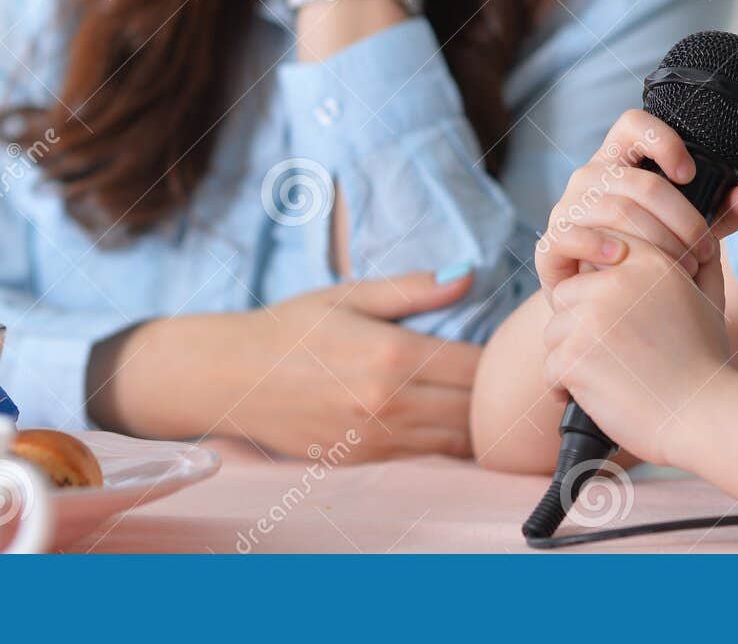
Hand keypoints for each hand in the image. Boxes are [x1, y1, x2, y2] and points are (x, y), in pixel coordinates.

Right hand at [88, 270, 480, 461]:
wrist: (232, 378)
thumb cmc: (291, 328)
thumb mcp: (350, 294)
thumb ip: (414, 290)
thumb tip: (467, 277)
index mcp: (392, 355)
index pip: (474, 368)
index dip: (498, 361)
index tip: (506, 350)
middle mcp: (389, 403)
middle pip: (472, 409)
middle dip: (492, 395)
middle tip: (505, 380)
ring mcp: (377, 438)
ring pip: (454, 441)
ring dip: (472, 423)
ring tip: (483, 403)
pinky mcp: (364, 461)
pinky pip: (425, 456)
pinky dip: (443, 441)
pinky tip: (445, 420)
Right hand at [535, 109, 737, 295]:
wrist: (598, 301)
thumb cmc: (643, 255)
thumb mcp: (683, 232)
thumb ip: (718, 216)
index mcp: (619, 161)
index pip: (632, 125)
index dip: (662, 140)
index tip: (689, 174)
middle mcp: (589, 177)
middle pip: (638, 181)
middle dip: (682, 218)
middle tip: (706, 250)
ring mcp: (567, 208)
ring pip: (615, 210)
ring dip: (657, 241)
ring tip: (680, 270)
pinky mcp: (551, 242)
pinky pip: (572, 235)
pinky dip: (600, 246)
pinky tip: (622, 260)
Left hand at [541, 240, 731, 465]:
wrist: (705, 414)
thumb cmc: (706, 362)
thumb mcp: (707, 298)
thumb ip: (696, 262)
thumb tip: (687, 242)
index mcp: (648, 260)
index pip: (596, 255)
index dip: (596, 293)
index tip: (610, 321)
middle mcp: (618, 280)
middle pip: (568, 294)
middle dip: (580, 325)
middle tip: (613, 355)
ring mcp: (593, 315)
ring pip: (554, 331)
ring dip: (573, 358)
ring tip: (610, 376)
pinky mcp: (574, 353)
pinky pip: (550, 366)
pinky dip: (566, 388)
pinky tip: (597, 395)